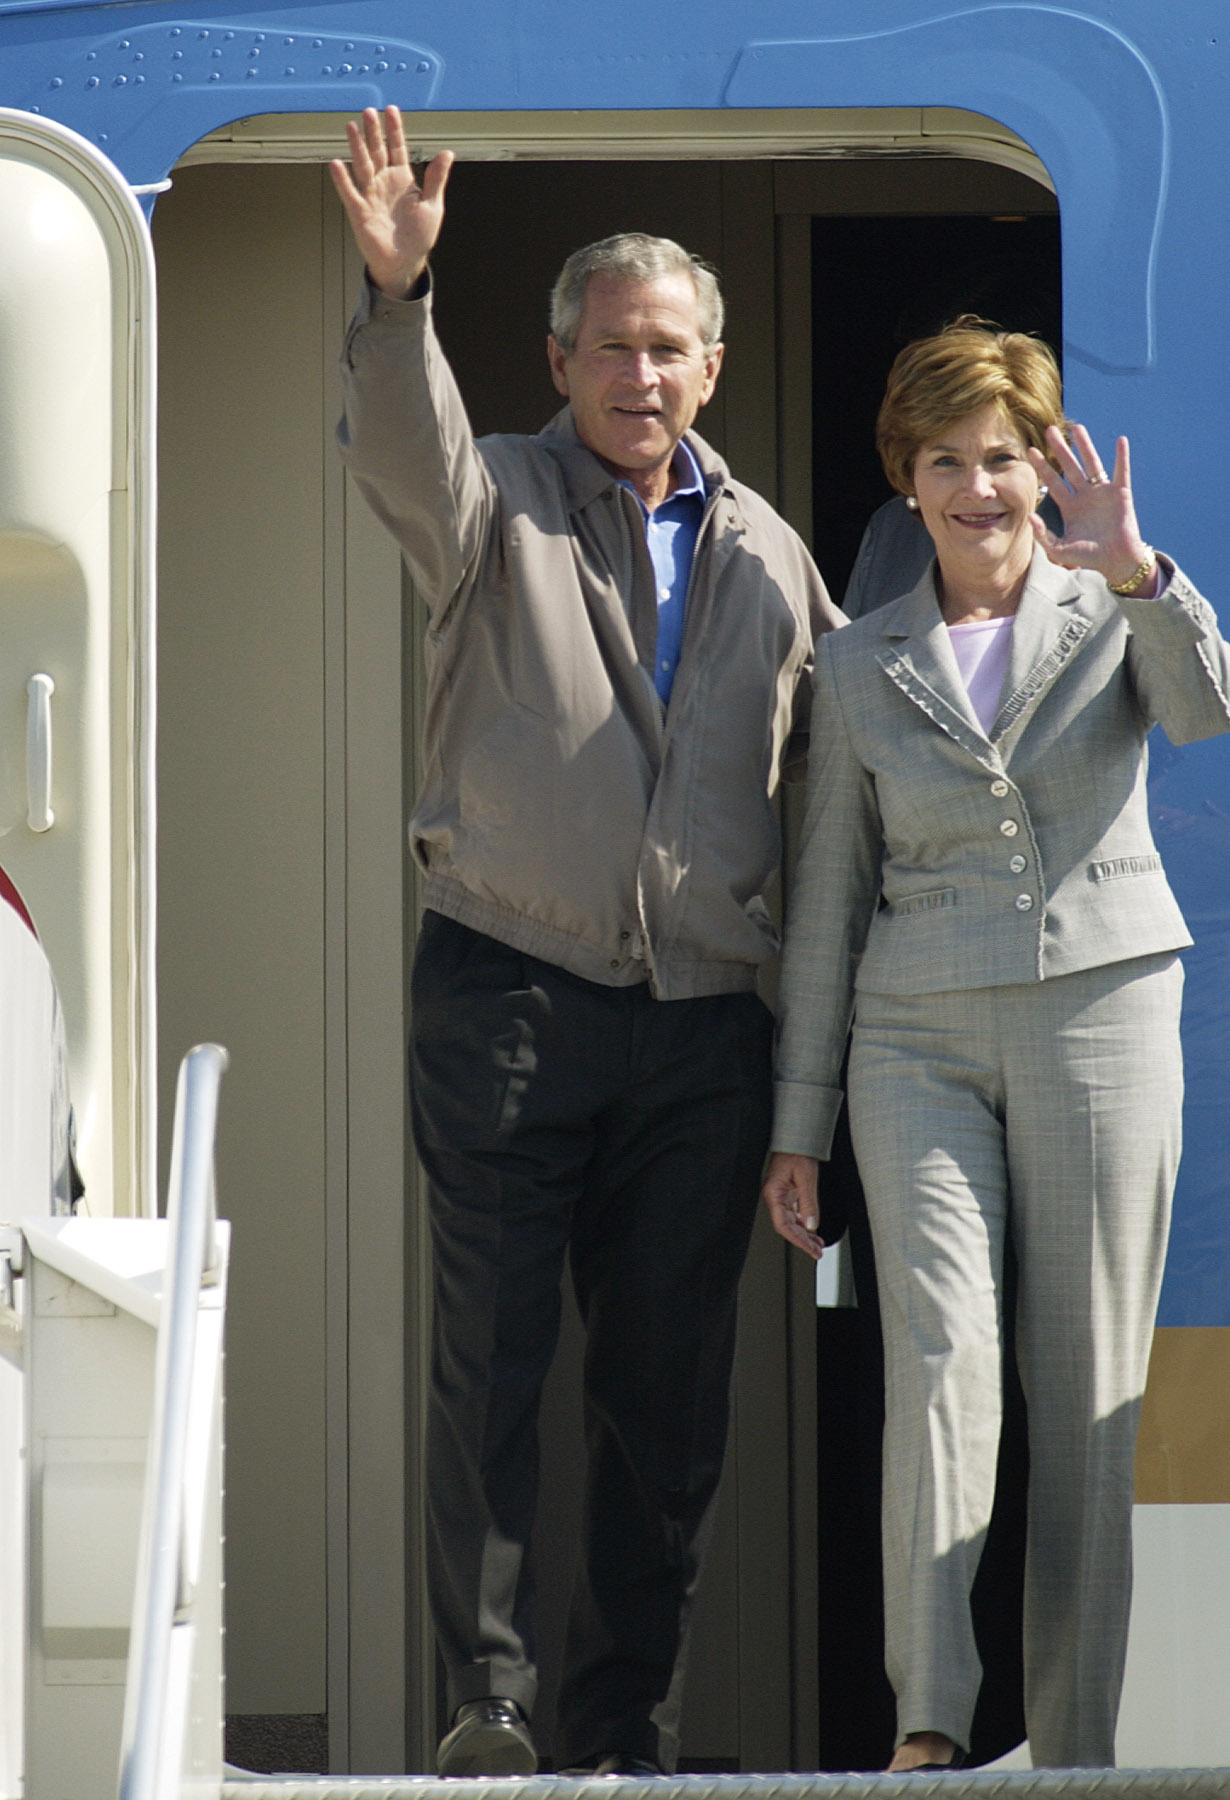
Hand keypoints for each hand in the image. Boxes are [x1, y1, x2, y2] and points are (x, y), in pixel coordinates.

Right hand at [329, 106, 453, 299]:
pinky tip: (337, 164)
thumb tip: (446, 153)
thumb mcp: (433, 205)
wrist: (405, 262)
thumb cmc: (419, 236)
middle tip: (369, 111)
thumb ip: (436, 178)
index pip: (397, 148)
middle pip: (377, 151)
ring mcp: (371, 196)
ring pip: (363, 166)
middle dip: (373, 132)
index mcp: (402, 179)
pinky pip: (350, 193)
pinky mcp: (360, 212)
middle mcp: (384, 183)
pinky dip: (343, 180)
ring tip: (352, 126)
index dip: (394, 130)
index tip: (391, 110)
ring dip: (357, 147)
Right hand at [761, 1152, 825, 1260]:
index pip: (783, 1225)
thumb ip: (808, 1202)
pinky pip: (795, 1214)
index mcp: (774, 1194)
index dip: (797, 1240)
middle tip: (817, 1252)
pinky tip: (813, 1231)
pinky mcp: (787, 1194)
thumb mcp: (806, 1177)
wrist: (796, 1139)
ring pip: (791, 1222)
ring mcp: (781, 1196)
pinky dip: (804, 1224)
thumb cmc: (796, 1153)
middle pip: (787, 1226)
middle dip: (802, 1241)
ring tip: (817, 1245)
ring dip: (804, 1234)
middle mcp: (775, 1197)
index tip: (809, 1249)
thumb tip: (812, 1225)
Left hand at [1028, 423, 1155, 591]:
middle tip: (1050, 429)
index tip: (1029, 450)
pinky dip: (1122, 457)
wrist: (1116, 561)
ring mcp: (1103, 492)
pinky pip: (1121, 471)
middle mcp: (1084, 495)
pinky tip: (1120, 441)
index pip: (1052, 482)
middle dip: (1060, 449)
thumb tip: (1029, 516)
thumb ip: (1043, 535)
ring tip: (1077, 427)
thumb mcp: (1060, 550)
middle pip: (1069, 467)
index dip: (1041, 467)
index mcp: (1069, 506)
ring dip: (1085, 445)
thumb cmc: (1088, 557)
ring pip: (1092, 463)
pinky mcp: (1121, 494)